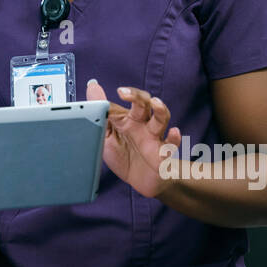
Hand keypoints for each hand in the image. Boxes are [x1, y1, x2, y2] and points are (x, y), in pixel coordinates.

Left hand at [89, 79, 181, 198]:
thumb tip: (92, 86)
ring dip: (160, 110)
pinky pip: (171, 144)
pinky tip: (173, 132)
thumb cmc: (124, 155)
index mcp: (127, 119)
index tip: (109, 94)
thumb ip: (101, 113)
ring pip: (160, 119)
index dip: (116, 97)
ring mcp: (153, 137)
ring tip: (155, 103)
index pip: (124, 102)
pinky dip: (174, 138)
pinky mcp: (162, 153)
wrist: (140, 180)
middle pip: (144, 104)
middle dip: (136, 96)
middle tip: (124, 93)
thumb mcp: (106, 135)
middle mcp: (142, 124)